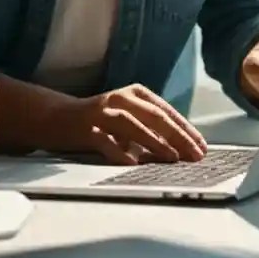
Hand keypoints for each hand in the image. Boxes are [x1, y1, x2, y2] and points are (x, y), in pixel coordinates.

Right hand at [50, 84, 207, 164]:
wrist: (56, 117)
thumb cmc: (99, 122)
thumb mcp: (128, 121)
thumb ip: (150, 131)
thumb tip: (180, 149)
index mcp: (136, 94)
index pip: (167, 112)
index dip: (186, 129)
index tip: (202, 147)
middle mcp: (121, 98)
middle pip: (155, 116)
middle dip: (178, 136)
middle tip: (195, 154)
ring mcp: (102, 112)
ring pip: (132, 125)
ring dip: (154, 142)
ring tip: (171, 157)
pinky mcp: (85, 128)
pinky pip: (104, 140)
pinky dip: (118, 152)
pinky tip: (132, 163)